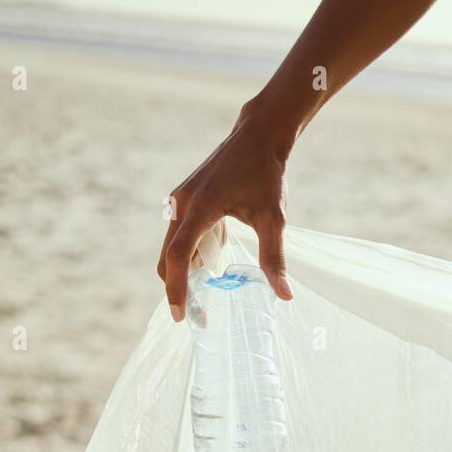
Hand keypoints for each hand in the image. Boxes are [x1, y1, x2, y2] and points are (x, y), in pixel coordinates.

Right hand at [157, 103, 293, 321]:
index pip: (179, 256)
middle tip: (195, 316)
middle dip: (177, 287)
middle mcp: (181, 203)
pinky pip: (179, 235)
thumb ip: (274, 258)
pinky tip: (210, 267)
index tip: (179, 316)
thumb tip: (284, 296)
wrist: (257, 136)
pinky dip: (189, 255)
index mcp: (199, 207)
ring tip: (203, 297)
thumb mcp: (274, 218)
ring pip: (171, 247)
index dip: (177, 288)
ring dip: (183, 272)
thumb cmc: (266, 175)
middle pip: (168, 256)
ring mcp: (179, 200)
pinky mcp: (184, 199)